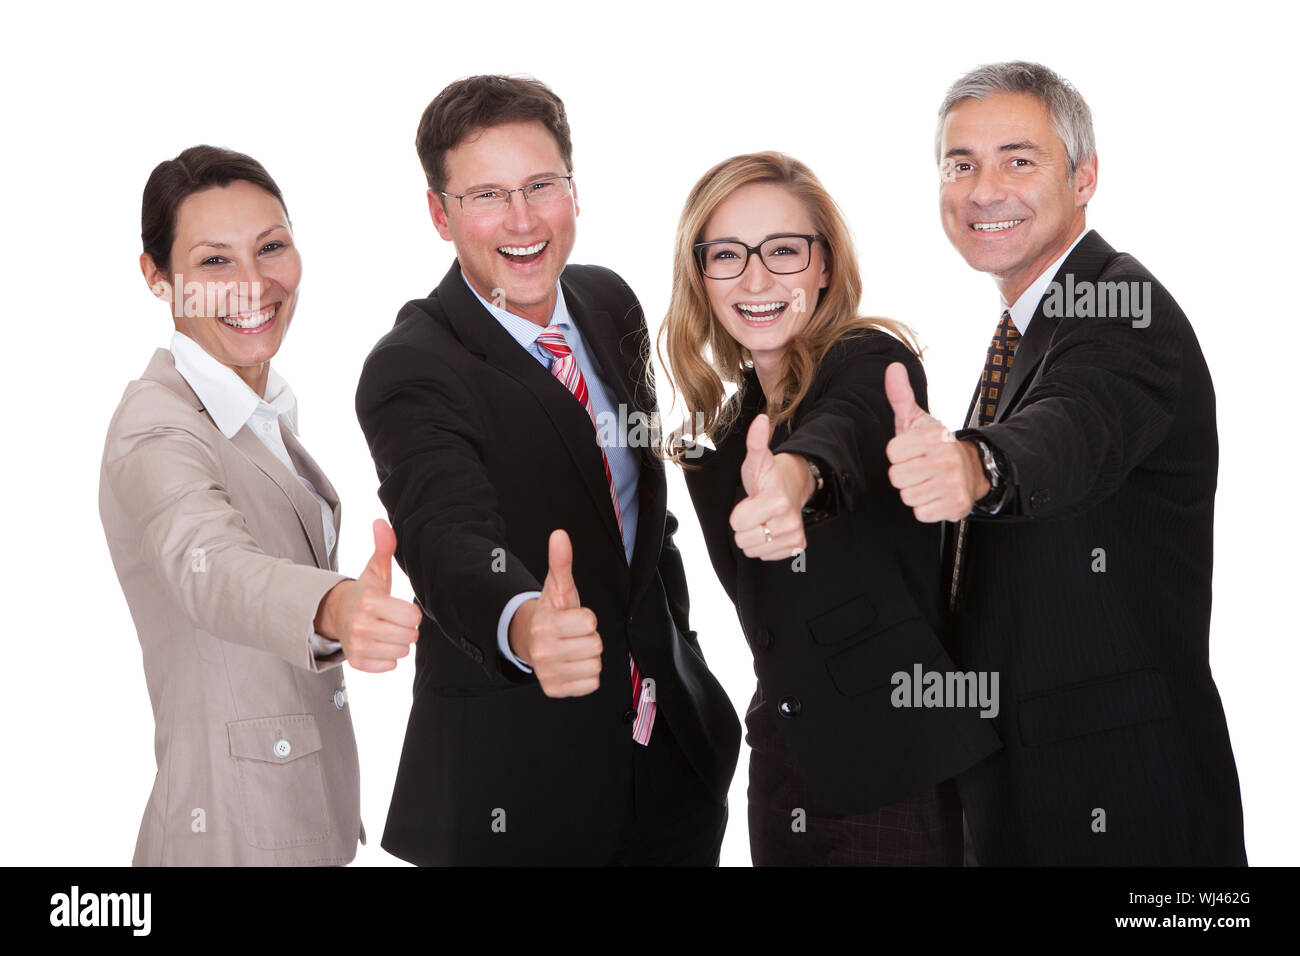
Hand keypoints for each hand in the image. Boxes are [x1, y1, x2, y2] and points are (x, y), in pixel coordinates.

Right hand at [315, 519, 421, 671]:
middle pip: (409, 636)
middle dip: (406, 628)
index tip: (399, 606)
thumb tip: (382, 522)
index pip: (412, 617)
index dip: (411, 612)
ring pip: (402, 652)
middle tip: (392, 619)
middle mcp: (361, 626)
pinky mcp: (357, 662)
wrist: (336, 613)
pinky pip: (390, 666)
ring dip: (399, 642)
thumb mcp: (376, 569)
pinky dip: (388, 657)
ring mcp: (358, 646)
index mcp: (369, 602)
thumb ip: (384, 546)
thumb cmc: (365, 592)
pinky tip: (379, 643)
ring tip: (386, 630)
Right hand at [507, 529, 601, 697]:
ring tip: (573, 649)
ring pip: (595, 665)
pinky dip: (586, 676)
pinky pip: (592, 684)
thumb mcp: (558, 587)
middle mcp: (543, 652)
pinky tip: (573, 665)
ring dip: (588, 657)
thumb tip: (560, 534)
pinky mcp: (555, 690)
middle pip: (596, 645)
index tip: (574, 618)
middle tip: (574, 635)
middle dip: (589, 638)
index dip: (587, 618)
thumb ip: (561, 562)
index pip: (590, 621)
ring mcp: (548, 674)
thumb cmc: (552, 613)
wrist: (531, 642)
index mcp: (545, 625)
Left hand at [729, 414, 813, 559]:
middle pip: (743, 540)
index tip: (751, 499)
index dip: (738, 511)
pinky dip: (765, 544)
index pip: (736, 523)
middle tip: (756, 509)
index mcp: (777, 500)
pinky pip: (765, 556)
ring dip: (754, 535)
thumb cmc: (769, 476)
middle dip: (745, 525)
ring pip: (752, 550)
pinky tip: (771, 527)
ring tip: (763, 518)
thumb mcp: (757, 459)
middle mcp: (789, 521)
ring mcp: (794, 536)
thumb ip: (756, 442)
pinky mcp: (797, 547)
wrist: (794, 486)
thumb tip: (760, 420)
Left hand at [883, 362, 988, 522]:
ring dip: (914, 492)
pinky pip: (920, 513)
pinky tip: (935, 495)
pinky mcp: (956, 504)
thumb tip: (893, 368)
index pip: (892, 453)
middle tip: (919, 468)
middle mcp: (945, 459)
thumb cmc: (935, 445)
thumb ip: (900, 396)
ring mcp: (952, 483)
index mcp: (933, 437)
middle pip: (896, 477)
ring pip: (907, 496)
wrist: (971, 468)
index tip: (911, 451)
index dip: (898, 455)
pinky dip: (925, 507)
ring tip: (927, 481)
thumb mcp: (917, 419)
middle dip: (904, 475)